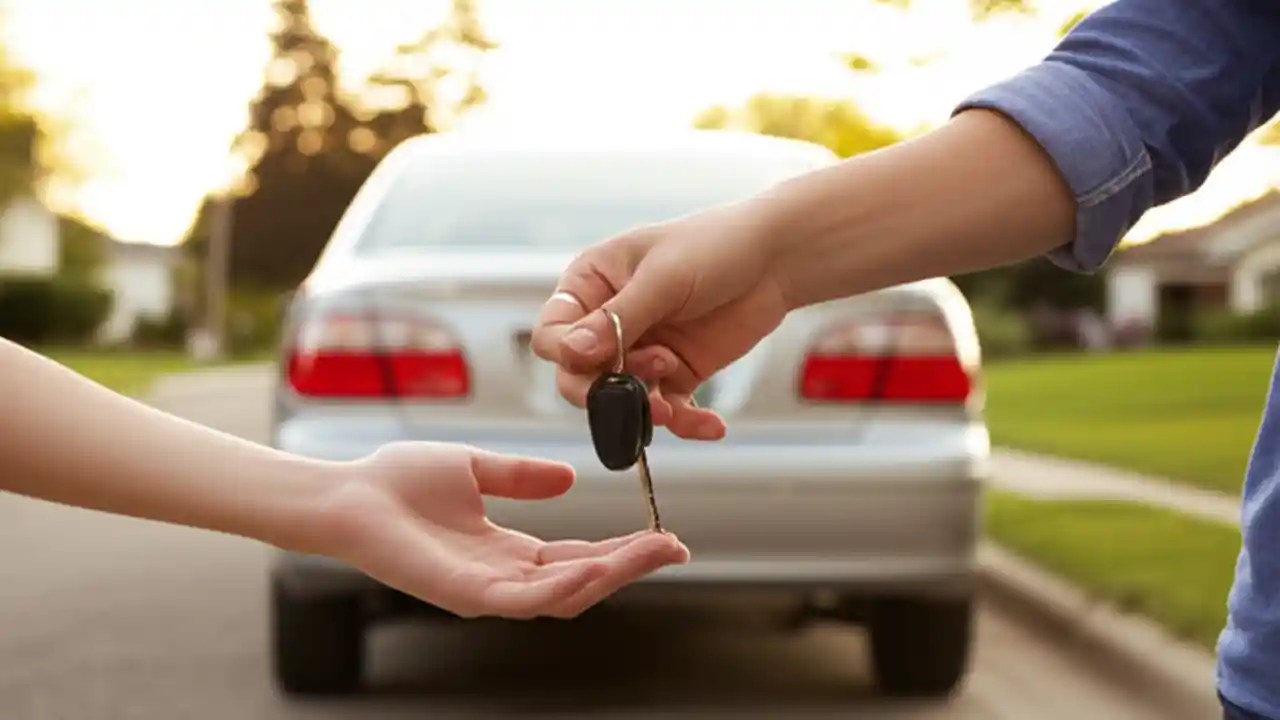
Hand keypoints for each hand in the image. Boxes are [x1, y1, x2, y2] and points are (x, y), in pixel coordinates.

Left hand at [310, 442, 689, 618]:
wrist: (347, 492)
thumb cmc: (396, 482)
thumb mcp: (475, 469)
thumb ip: (520, 476)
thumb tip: (570, 478)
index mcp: (507, 550)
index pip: (578, 557)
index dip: (623, 549)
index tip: (663, 534)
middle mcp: (503, 577)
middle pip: (583, 581)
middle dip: (632, 565)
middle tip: (675, 547)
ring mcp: (486, 590)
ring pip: (564, 596)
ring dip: (613, 575)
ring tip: (654, 552)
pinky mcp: (465, 594)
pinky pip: (525, 599)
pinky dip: (565, 587)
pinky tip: (597, 568)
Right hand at [532, 202, 789, 439]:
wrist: (777, 258)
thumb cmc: (716, 246)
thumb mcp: (664, 278)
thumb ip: (618, 319)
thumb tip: (571, 354)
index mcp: (591, 284)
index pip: (553, 332)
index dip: (566, 355)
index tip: (596, 361)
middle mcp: (609, 321)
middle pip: (580, 375)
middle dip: (607, 389)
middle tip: (641, 388)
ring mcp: (642, 350)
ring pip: (622, 399)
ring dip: (647, 408)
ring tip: (674, 403)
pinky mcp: (676, 372)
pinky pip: (668, 409)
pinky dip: (687, 422)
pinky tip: (712, 425)